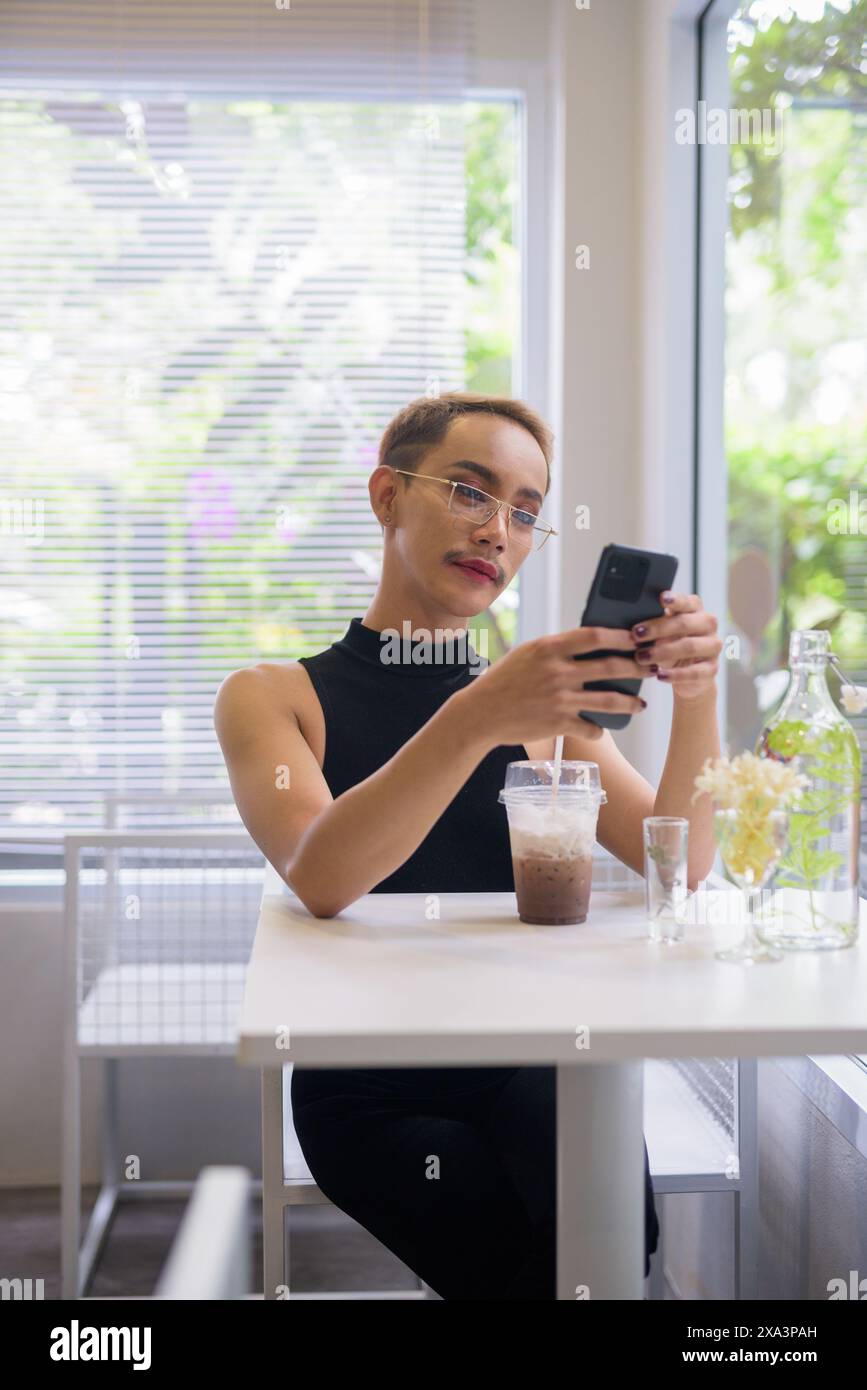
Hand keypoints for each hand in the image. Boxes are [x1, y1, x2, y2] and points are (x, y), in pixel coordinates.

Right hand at [456, 625, 647, 746]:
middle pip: (610, 666)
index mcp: (549, 648)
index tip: (639, 637)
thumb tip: (593, 643)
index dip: (622, 636)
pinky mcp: (558, 724)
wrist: (480, 714)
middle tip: (651, 668)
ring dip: (631, 703)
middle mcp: (557, 671)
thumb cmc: (504, 680)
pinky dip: (599, 730)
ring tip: (641, 705)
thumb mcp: (527, 654)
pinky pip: (591, 728)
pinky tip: (602, 729)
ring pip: (609, 700)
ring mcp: (559, 699)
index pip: (595, 635)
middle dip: (637, 668)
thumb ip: (557, 648)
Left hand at [630, 591, 721, 700]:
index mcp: (695, 609)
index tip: (662, 598)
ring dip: (663, 652)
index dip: (675, 600)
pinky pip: (694, 672)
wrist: (686, 676)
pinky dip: (675, 675)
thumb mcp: (661, 633)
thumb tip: (630, 622)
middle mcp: (707, 625)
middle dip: (658, 628)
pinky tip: (659, 675)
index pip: (687, 601)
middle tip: (636, 634)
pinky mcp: (712, 669)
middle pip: (684, 623)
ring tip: (642, 657)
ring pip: (690, 646)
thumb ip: (652, 623)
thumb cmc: (669, 646)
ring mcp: (712, 646)